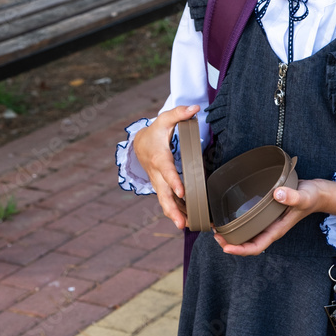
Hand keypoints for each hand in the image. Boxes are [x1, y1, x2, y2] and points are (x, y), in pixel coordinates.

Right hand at [132, 104, 199, 229]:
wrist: (140, 143)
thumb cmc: (155, 132)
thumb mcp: (165, 119)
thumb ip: (179, 113)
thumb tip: (195, 108)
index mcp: (160, 158)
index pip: (167, 172)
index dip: (174, 181)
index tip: (181, 192)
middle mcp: (158, 175)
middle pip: (163, 195)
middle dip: (171, 209)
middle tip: (181, 223)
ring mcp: (159, 183)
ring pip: (164, 202)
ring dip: (174, 215)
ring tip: (185, 226)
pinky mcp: (162, 188)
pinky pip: (168, 202)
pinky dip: (176, 212)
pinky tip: (187, 221)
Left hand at [215, 178, 335, 255]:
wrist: (320, 192)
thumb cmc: (313, 196)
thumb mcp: (304, 196)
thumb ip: (292, 197)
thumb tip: (277, 194)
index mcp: (277, 230)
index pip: (256, 247)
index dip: (240, 250)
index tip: (225, 247)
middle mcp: (271, 228)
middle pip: (247, 243)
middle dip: (230, 242)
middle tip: (215, 233)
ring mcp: (269, 221)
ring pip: (247, 234)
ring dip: (232, 233)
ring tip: (218, 225)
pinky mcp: (267, 212)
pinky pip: (250, 222)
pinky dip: (238, 221)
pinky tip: (231, 213)